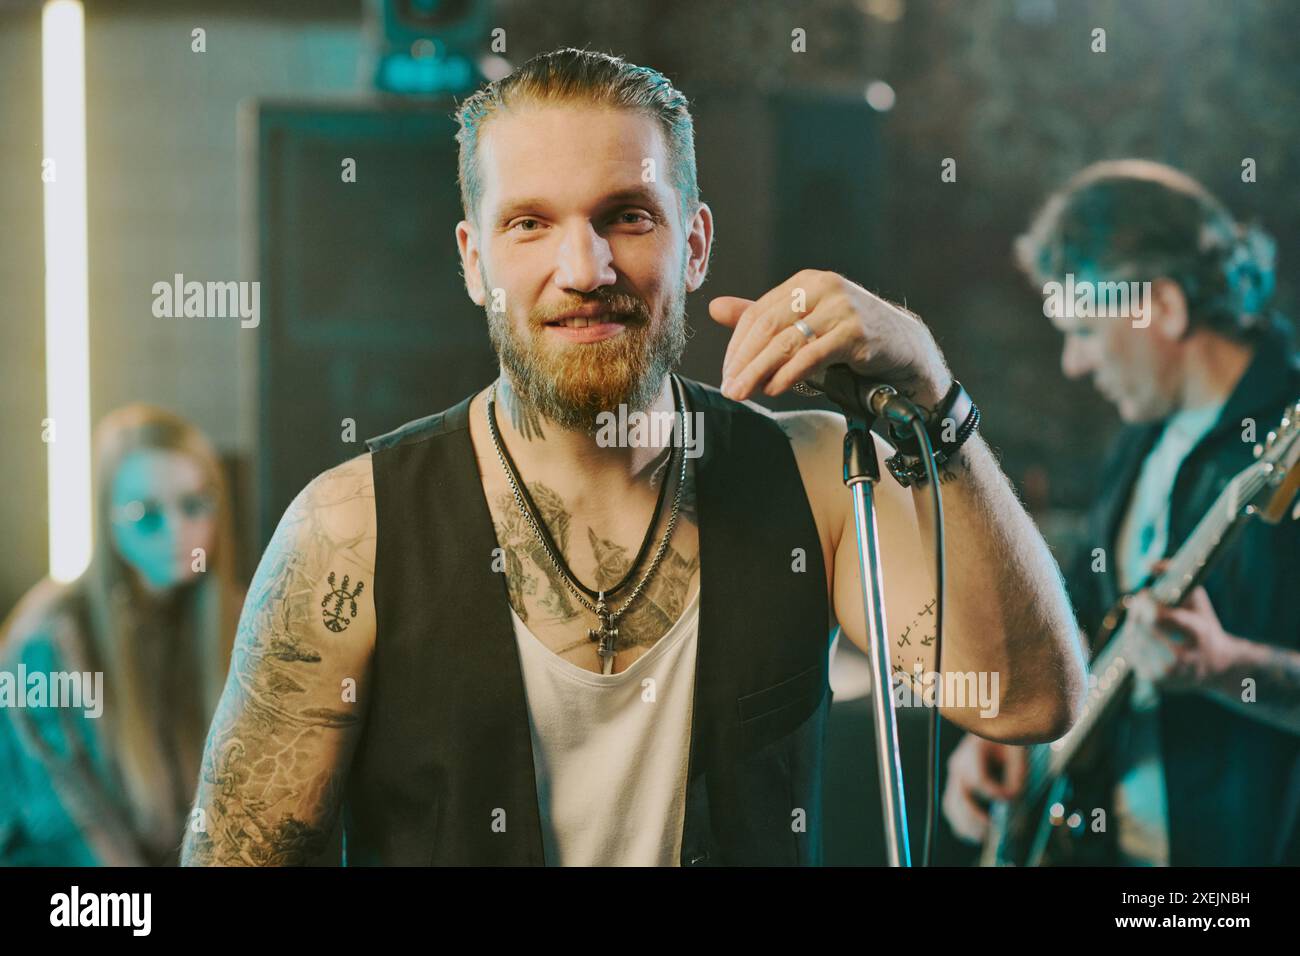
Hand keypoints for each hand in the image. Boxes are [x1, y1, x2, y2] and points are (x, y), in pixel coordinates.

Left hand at [708, 270, 951, 407]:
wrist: (907, 351)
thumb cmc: (852, 340)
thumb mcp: (805, 326)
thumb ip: (763, 319)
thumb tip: (715, 308)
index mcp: (807, 282)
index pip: (758, 313)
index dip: (737, 346)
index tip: (726, 374)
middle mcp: (823, 288)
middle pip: (768, 326)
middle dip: (743, 361)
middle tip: (728, 388)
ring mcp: (842, 308)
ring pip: (787, 342)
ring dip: (759, 371)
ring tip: (743, 393)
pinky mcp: (857, 332)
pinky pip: (813, 355)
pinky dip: (789, 374)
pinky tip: (774, 389)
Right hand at [942, 733, 1027, 843]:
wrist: (997, 731)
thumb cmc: (1008, 740)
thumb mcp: (1017, 751)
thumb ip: (1017, 773)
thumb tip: (1012, 798)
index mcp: (972, 750)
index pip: (978, 779)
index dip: (994, 794)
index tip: (1011, 801)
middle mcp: (959, 764)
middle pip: (959, 795)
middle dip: (976, 817)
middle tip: (994, 829)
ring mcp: (955, 776)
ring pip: (952, 806)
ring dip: (967, 825)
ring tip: (986, 836)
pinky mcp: (956, 787)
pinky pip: (952, 809)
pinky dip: (962, 825)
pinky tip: (978, 834)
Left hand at [1125, 574, 1243, 691]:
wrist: (1218, 668)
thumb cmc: (1204, 626)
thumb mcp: (1198, 599)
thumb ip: (1175, 575)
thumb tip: (1149, 564)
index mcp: (1197, 634)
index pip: (1159, 617)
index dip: (1146, 603)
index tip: (1145, 594)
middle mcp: (1184, 658)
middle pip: (1143, 630)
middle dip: (1137, 614)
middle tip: (1138, 604)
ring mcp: (1169, 675)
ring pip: (1135, 644)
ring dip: (1133, 627)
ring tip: (1140, 619)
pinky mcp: (1157, 683)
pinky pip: (1134, 658)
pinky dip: (1134, 644)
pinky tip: (1141, 636)